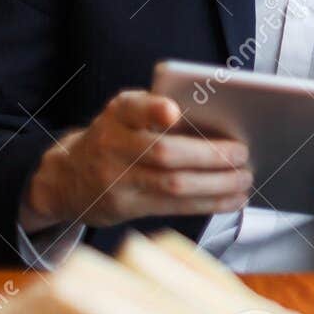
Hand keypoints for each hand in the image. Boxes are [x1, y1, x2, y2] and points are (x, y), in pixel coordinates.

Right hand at [20, 90, 251, 230]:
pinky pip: (174, 206)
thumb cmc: (118, 137)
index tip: (175, 112)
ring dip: (217, 184)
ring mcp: (116, 178)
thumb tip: (224, 120)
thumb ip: (161, 112)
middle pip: (165, 152)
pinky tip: (233, 199)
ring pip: (174, 184)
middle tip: (243, 153)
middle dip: (210, 155)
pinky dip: (209, 203)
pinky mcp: (124, 206)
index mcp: (119, 112)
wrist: (69, 177)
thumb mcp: (128, 115)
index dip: (154, 110)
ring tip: (245, 178)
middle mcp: (113, 143)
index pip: (133, 107)